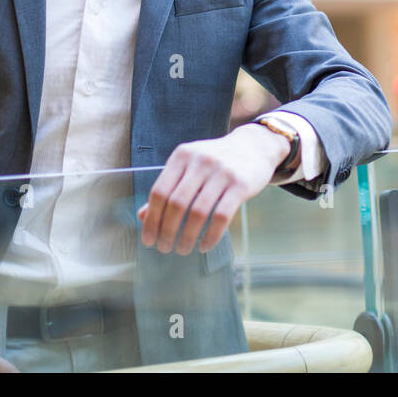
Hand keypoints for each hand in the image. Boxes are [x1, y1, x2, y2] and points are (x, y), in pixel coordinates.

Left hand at [137, 124, 288, 255]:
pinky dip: (210, 236)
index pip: (159, 192)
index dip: (151, 219)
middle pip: (176, 204)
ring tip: (183, 249)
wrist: (254, 146)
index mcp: (182, 156)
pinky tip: (205, 246)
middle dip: (167, 231)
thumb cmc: (215, 162)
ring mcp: (222, 172)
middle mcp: (200, 161)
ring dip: (187, 237)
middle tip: (164, 248)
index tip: (148, 240)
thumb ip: (168, 188)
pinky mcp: (240, 184)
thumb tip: (143, 216)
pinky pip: (222, 216)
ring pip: (198, 213)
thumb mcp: (189, 167)